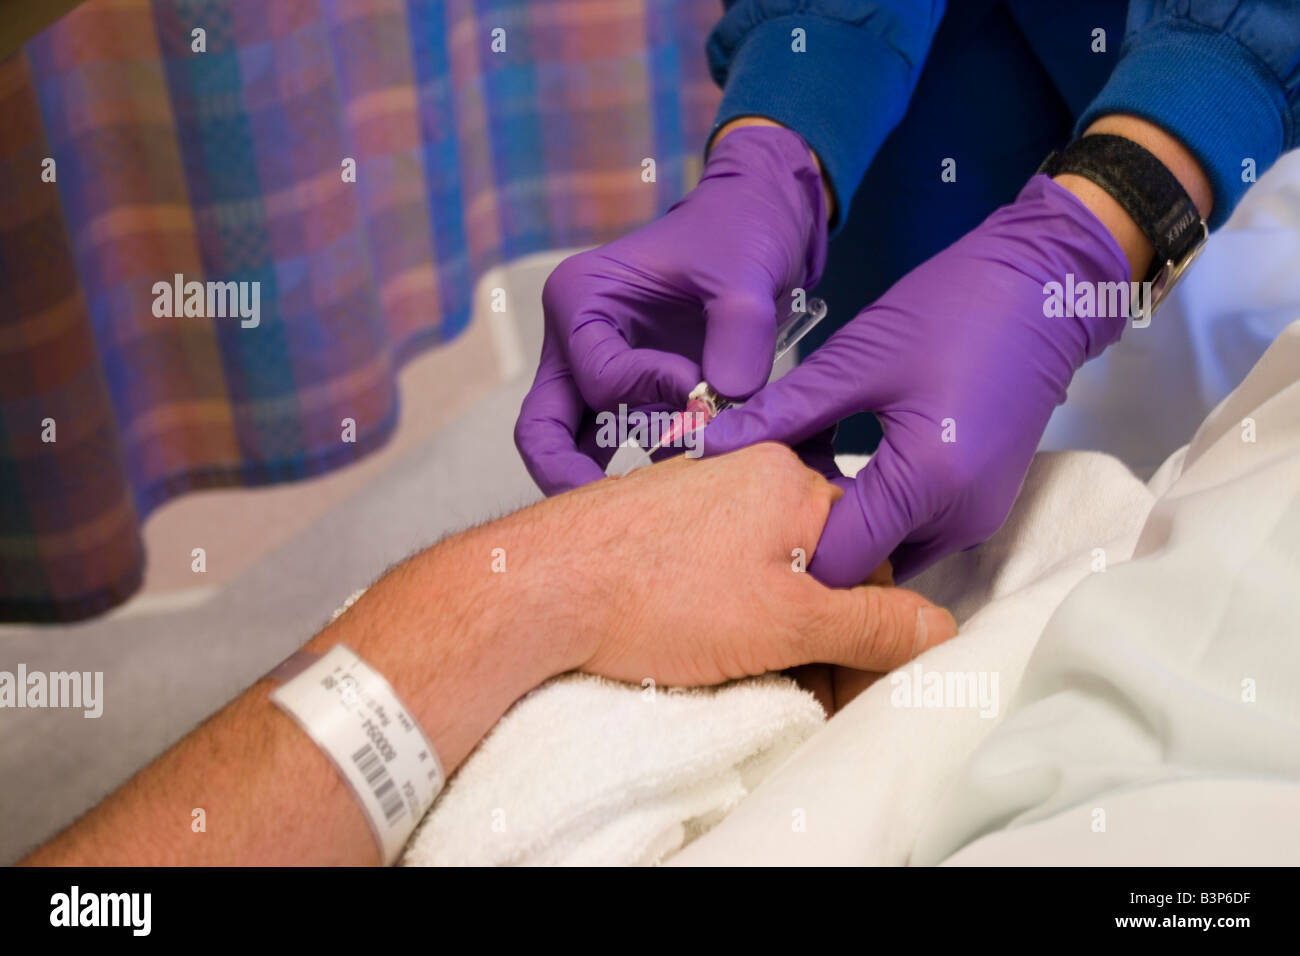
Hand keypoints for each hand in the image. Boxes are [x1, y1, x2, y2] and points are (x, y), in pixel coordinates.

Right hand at [514, 124, 827, 494]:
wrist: (757, 221)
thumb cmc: (740, 232)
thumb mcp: (745, 274)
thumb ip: (738, 335)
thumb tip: (726, 403)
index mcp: (580, 298)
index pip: (600, 377)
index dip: (654, 392)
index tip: (706, 389)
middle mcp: (572, 337)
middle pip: (541, 427)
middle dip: (569, 478)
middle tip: (612, 527)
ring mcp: (591, 367)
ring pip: (567, 445)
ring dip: (604, 482)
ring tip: (654, 518)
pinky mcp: (623, 391)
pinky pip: (609, 445)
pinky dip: (636, 472)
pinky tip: (675, 495)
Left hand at [540, 443, 955, 686]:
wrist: (537, 586)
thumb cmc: (653, 594)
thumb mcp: (785, 624)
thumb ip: (872, 626)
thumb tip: (940, 631)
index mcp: (791, 482)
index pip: (871, 557)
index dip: (868, 627)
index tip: (847, 676)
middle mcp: (747, 473)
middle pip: (818, 565)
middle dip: (816, 631)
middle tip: (795, 684)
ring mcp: (699, 493)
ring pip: (767, 570)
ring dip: (770, 626)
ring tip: (738, 667)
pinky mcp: (659, 518)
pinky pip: (718, 566)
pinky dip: (723, 609)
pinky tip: (697, 642)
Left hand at [702, 174, 1131, 585]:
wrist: (1045, 288)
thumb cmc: (950, 311)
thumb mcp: (856, 360)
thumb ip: (783, 412)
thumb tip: (710, 443)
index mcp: (926, 484)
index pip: (838, 560)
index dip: (785, 546)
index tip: (743, 518)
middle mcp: (958, 521)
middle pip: (863, 564)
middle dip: (811, 538)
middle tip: (762, 499)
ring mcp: (976, 520)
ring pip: (887, 552)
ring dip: (844, 528)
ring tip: (798, 483)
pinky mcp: (980, 506)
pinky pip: (913, 532)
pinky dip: (875, 516)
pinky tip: (841, 474)